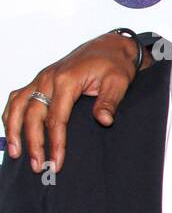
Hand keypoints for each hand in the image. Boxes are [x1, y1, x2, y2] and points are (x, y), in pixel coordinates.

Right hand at [3, 32, 139, 172]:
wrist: (109, 46)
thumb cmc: (115, 64)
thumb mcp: (118, 82)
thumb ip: (109, 102)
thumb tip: (104, 121)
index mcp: (66, 81)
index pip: (56, 119)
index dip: (55, 143)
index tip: (56, 163)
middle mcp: (48, 79)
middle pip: (32, 115)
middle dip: (32, 143)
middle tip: (37, 166)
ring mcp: (41, 78)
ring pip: (17, 105)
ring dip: (13, 130)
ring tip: (16, 153)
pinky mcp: (40, 80)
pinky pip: (19, 97)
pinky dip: (11, 114)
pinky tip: (12, 130)